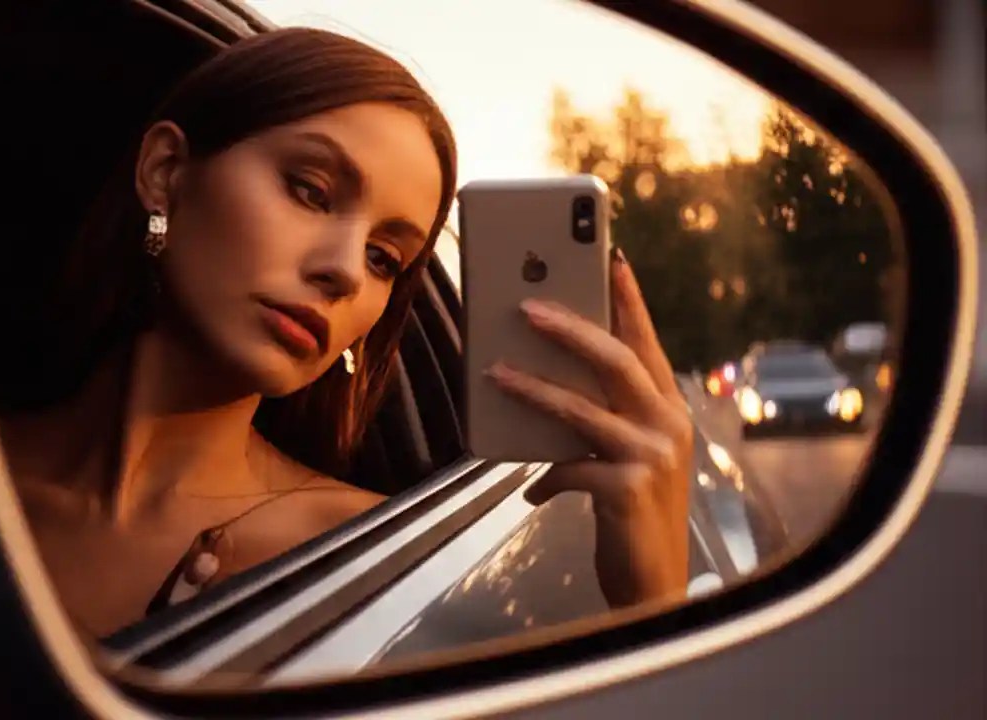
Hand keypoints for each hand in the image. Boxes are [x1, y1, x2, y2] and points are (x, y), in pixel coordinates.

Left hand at [485, 249, 691, 608]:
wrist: (654, 584)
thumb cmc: (632, 514)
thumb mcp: (624, 457)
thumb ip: (598, 420)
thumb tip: (537, 382)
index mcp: (668, 410)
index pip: (646, 344)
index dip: (629, 301)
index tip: (612, 259)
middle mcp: (668, 426)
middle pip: (618, 361)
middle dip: (571, 328)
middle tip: (527, 306)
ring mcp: (652, 458)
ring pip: (582, 410)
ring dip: (534, 389)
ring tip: (495, 373)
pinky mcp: (628, 492)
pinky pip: (571, 468)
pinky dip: (545, 476)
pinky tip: (530, 489)